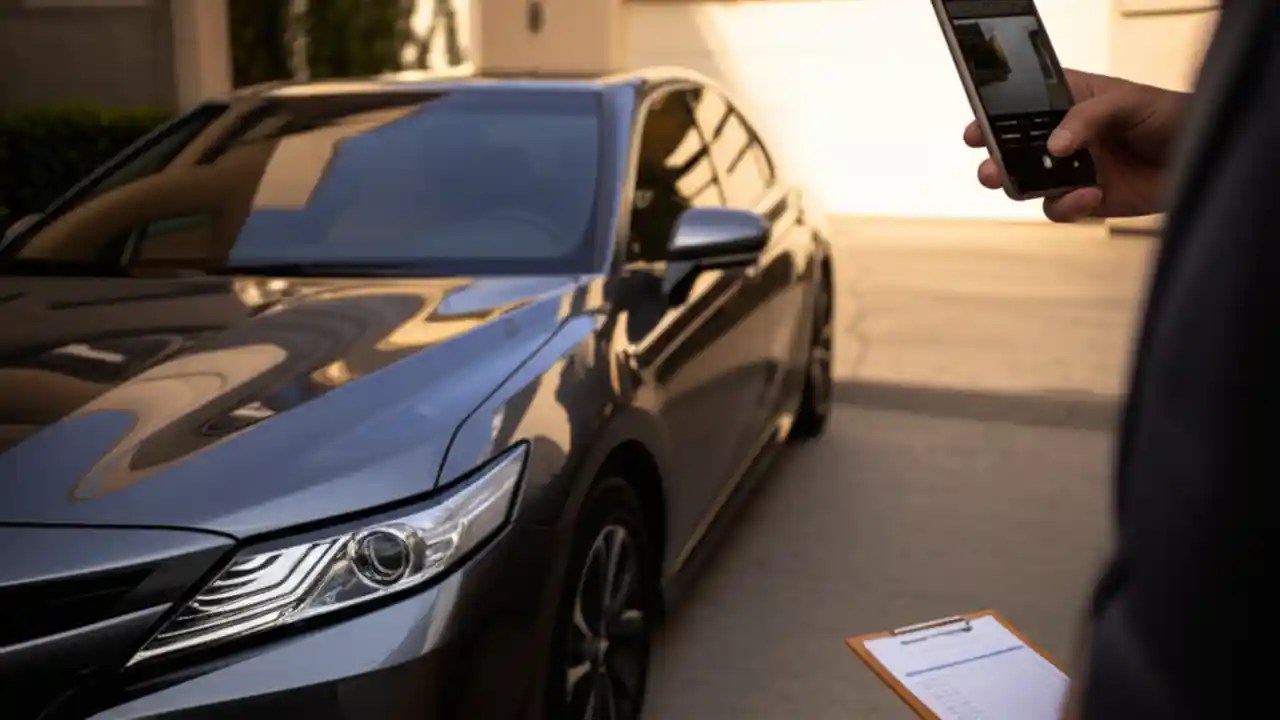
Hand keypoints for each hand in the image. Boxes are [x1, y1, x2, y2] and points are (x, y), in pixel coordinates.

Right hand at [965, 70, 1190, 221]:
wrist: (1202, 155)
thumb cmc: (1167, 114)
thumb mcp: (1127, 101)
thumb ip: (1087, 117)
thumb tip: (1054, 146)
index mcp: (1069, 103)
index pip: (1023, 108)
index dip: (995, 119)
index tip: (976, 131)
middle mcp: (1065, 137)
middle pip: (1016, 150)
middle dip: (997, 159)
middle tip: (989, 167)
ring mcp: (1073, 170)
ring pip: (1029, 182)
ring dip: (1019, 185)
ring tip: (1017, 185)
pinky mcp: (1087, 200)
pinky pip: (1060, 208)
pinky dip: (1067, 205)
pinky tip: (1089, 196)